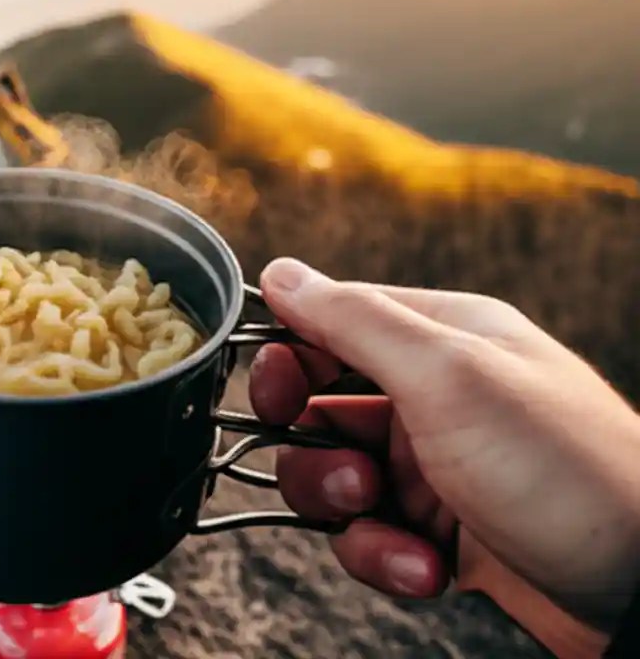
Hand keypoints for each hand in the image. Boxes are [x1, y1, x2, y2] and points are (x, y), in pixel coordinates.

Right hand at [250, 258, 639, 633]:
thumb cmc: (565, 470)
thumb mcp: (450, 376)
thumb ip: (354, 320)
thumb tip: (280, 274)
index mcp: (441, 339)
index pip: (330, 325)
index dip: (287, 359)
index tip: (275, 393)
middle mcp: (434, 398)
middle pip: (317, 411)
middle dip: (315, 452)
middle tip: (349, 476)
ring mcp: (435, 467)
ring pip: (333, 481)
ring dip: (348, 513)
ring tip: (398, 530)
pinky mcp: (438, 530)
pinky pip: (368, 536)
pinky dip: (383, 556)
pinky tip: (425, 567)